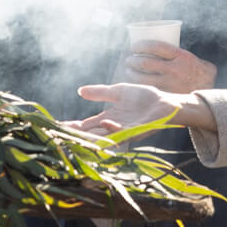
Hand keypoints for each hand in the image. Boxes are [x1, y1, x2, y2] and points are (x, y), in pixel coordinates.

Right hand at [74, 82, 198, 138]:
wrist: (167, 103)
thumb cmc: (145, 98)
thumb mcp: (119, 92)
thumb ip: (100, 93)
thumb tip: (80, 91)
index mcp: (108, 118)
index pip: (86, 124)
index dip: (73, 125)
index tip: (59, 125)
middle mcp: (114, 127)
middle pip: (92, 133)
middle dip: (78, 134)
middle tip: (62, 132)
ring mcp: (125, 130)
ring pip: (104, 136)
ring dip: (92, 135)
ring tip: (77, 132)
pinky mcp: (137, 129)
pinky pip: (124, 132)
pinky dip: (114, 128)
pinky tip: (106, 122)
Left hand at [120, 41, 216, 93]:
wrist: (210, 98)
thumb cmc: (202, 76)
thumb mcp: (197, 60)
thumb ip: (183, 54)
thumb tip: (169, 50)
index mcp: (181, 56)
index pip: (156, 46)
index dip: (141, 45)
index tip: (134, 47)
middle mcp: (174, 70)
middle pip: (146, 62)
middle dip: (133, 60)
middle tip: (129, 60)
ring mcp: (169, 84)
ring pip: (143, 77)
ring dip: (131, 73)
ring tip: (128, 70)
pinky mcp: (166, 96)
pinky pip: (146, 89)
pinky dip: (137, 85)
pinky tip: (132, 83)